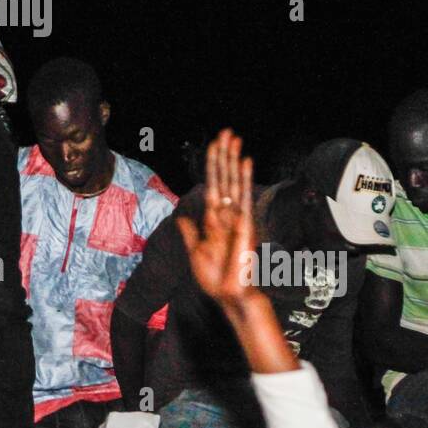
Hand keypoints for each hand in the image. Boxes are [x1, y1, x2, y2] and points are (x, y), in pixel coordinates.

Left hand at [177, 129, 256, 306]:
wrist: (228, 295)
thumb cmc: (215, 278)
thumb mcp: (196, 252)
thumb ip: (191, 233)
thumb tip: (183, 217)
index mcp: (213, 219)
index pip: (213, 185)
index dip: (213, 166)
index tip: (214, 146)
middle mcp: (226, 213)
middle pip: (224, 177)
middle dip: (224, 155)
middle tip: (226, 132)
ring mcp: (236, 216)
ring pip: (233, 181)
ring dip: (233, 159)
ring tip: (234, 138)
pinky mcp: (245, 223)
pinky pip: (244, 195)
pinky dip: (244, 178)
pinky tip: (245, 161)